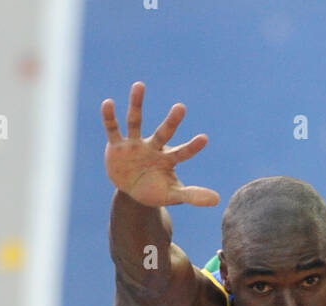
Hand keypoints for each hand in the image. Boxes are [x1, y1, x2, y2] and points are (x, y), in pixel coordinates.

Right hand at [101, 83, 219, 207]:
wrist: (130, 190)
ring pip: (135, 121)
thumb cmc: (154, 189)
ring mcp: (134, 144)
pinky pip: (113, 129)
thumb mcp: (172, 195)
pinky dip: (110, 117)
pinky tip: (108, 103)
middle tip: (181, 107)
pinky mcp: (117, 145)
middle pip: (163, 132)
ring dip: (136, 104)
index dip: (192, 147)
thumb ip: (192, 196)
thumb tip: (217, 200)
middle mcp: (153, 147)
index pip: (182, 153)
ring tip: (139, 85)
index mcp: (167, 159)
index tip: (204, 139)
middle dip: (171, 121)